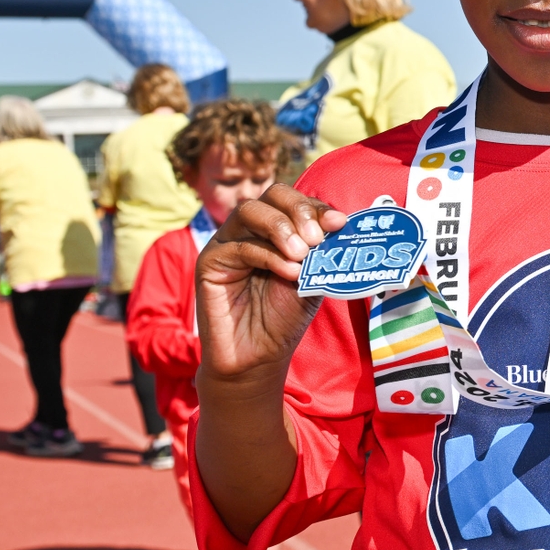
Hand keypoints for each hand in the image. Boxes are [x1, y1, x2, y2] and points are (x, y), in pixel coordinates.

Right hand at [196, 183, 346, 383]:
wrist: (257, 356)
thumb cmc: (284, 317)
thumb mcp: (312, 277)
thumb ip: (322, 250)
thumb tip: (340, 221)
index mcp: (276, 229)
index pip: (295, 200)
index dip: (317, 206)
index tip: (339, 223)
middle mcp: (249, 230)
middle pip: (272, 194)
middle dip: (299, 210)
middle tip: (316, 238)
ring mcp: (227, 243)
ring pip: (250, 211)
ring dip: (282, 227)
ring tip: (302, 254)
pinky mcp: (209, 262)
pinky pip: (239, 246)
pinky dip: (269, 255)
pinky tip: (289, 272)